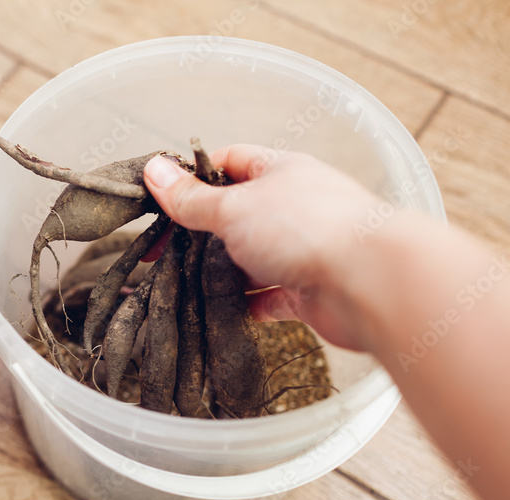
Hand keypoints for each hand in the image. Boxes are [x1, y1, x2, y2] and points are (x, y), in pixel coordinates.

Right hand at [144, 145, 384, 349]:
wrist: (370, 283)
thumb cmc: (309, 229)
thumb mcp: (234, 206)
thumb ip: (192, 197)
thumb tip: (154, 170)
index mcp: (279, 172)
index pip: (227, 163)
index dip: (192, 178)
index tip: (160, 199)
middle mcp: (292, 208)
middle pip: (234, 215)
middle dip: (198, 232)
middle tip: (158, 251)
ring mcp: (301, 250)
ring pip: (247, 259)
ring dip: (218, 272)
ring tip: (180, 284)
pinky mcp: (306, 291)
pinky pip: (266, 297)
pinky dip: (243, 304)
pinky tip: (217, 311)